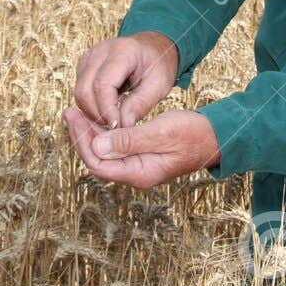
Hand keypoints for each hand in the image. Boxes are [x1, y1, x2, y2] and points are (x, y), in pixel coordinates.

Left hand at [62, 108, 219, 188]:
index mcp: (139, 172)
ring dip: (91, 133)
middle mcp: (135, 173)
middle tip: (69, 111)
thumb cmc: (193, 134)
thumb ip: (129, 140)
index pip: (97, 163)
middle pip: (97, 159)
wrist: (216, 137)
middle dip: (81, 136)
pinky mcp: (142, 156)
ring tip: (78, 112)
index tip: (74, 117)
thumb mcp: (161, 133)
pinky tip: (98, 117)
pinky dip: (104, 132)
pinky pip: (116, 147)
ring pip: (105, 152)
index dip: (81, 141)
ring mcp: (138, 165)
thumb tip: (96, 146)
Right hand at [71, 30, 178, 128]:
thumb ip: (141, 104)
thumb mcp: (160, 84)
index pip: (102, 85)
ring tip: (115, 118)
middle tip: (116, 127)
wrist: (152, 48)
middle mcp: (100, 51)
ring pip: (79, 92)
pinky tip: (110, 109)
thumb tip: (123, 124)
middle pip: (84, 90)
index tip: (119, 126)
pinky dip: (91, 105)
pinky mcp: (84, 66)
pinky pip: (80, 91)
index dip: (107, 110)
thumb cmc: (158, 64)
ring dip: (93, 112)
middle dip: (98, 114)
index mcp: (122, 51)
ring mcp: (89, 58)